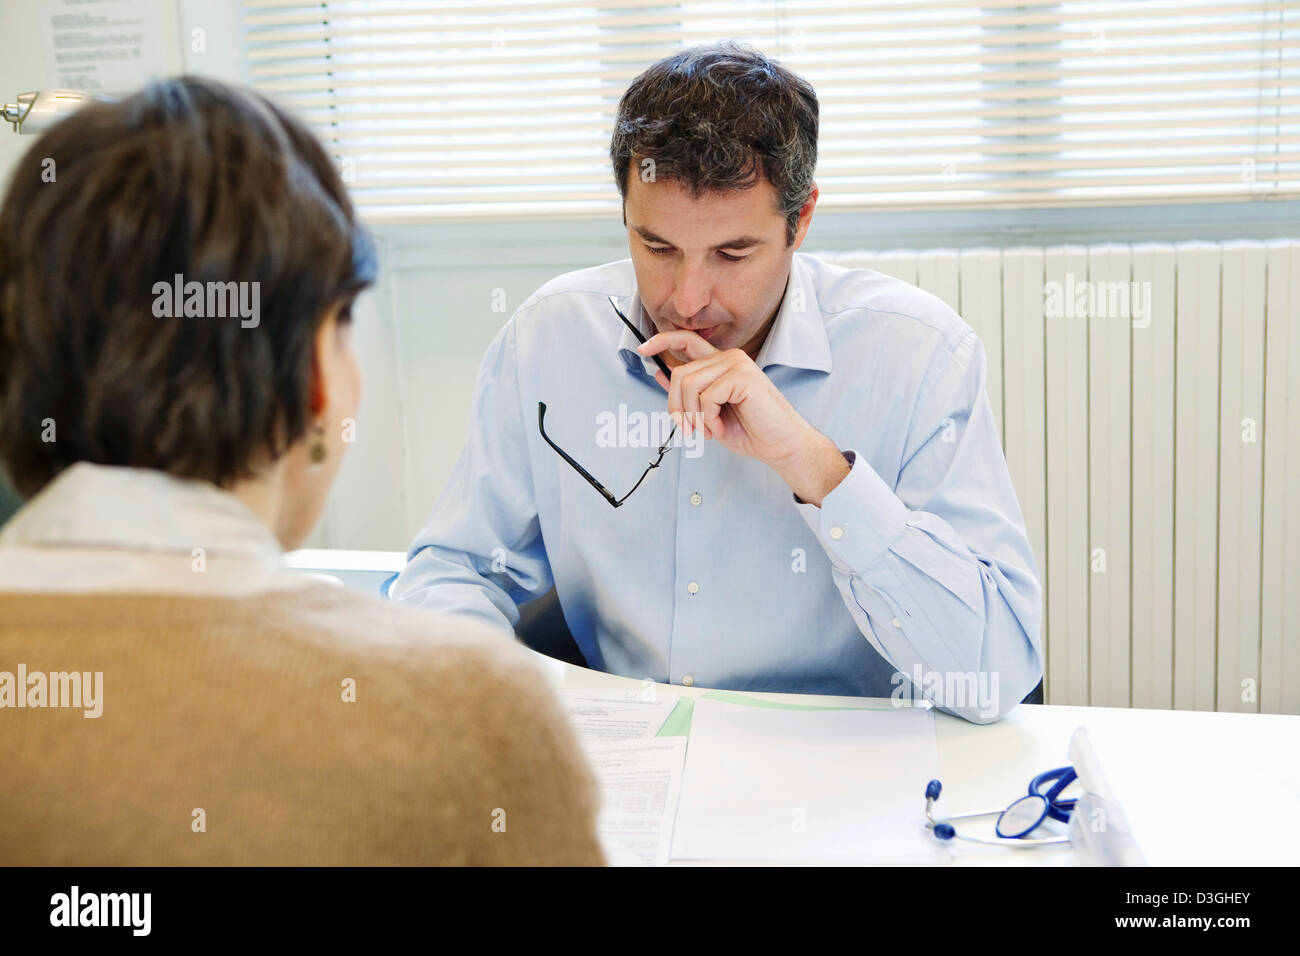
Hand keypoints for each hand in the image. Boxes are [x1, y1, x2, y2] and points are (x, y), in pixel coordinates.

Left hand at [637, 330, 850, 504]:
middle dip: (676, 407)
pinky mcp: (742, 377)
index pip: (686, 340)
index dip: (662, 341)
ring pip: (689, 386)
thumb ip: (688, 391)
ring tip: (708, 430)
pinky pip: (706, 397)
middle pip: (680, 374)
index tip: (642, 350)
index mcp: (721, 362)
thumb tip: (659, 374)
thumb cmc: (751, 430)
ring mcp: (737, 364)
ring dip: (693, 416)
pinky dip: (708, 419)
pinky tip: (721, 428)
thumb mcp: (709, 412)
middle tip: (689, 428)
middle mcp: (729, 357)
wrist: (781, 445)